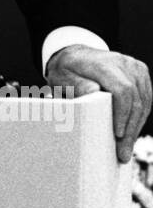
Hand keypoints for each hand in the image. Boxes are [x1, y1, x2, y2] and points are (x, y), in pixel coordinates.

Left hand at [45, 46, 151, 163]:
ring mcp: (133, 66)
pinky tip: (131, 132)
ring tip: (126, 148)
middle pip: (135, 98)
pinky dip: (140, 117)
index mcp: (102, 63)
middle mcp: (122, 62)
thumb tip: (94, 94)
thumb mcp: (62, 79)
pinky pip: (146, 97)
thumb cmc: (67, 70)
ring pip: (144, 100)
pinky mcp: (140, 72)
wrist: (75, 55)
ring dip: (136, 126)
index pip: (122, 90)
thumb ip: (78, 86)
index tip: (118, 135)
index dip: (123, 114)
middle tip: (123, 153)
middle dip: (130, 128)